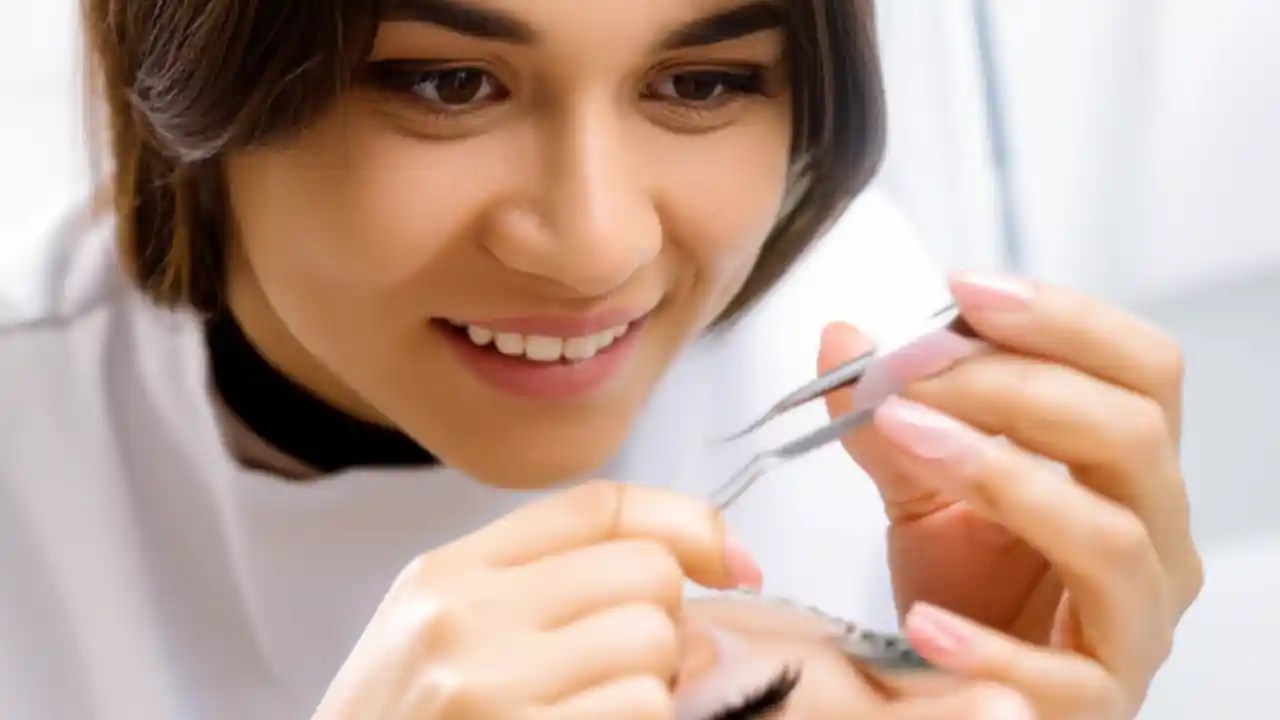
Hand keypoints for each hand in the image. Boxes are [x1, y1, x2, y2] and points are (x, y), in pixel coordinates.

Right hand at [312, 481, 761, 719]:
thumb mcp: (441, 635)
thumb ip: (546, 589)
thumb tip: (697, 580)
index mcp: (446, 574)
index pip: (598, 504)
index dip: (688, 521)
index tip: (732, 561)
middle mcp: (460, 618)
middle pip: (645, 571)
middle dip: (664, 623)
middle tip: (627, 669)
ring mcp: (484, 687)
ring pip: (655, 644)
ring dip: (653, 687)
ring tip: (596, 710)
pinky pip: (642, 711)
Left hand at [820, 271, 1202, 717]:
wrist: (958, 685)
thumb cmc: (967, 586)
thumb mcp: (922, 493)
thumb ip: (889, 421)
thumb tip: (841, 338)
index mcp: (1129, 471)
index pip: (1141, 369)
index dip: (1063, 319)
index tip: (964, 289)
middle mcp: (1158, 540)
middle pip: (1130, 434)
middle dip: (1012, 385)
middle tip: (909, 373)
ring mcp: (1137, 626)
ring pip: (1110, 536)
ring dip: (1001, 476)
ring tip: (903, 438)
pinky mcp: (1098, 703)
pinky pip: (1064, 677)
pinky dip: (990, 645)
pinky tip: (922, 621)